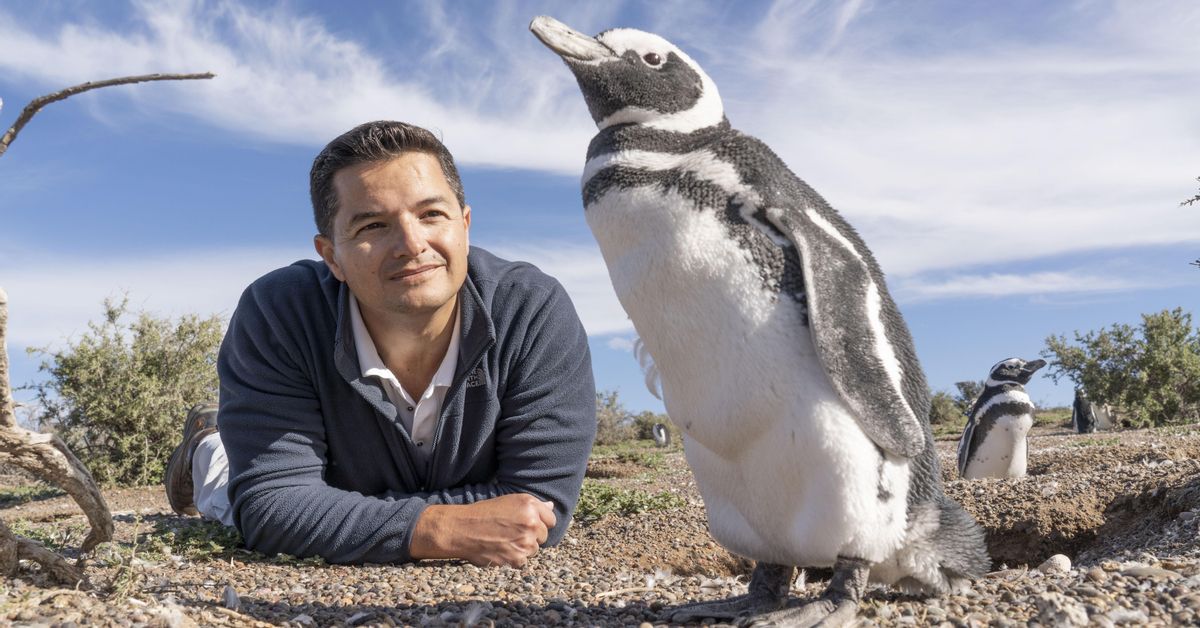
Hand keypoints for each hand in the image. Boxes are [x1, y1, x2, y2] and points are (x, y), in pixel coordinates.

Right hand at [410, 493, 555, 567]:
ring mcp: (525, 542)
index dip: (540, 522)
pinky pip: (523, 561)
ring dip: (523, 548)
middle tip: (512, 532)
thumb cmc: (484, 513)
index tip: (528, 524)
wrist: (463, 529)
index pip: (551, 520)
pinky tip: (501, 550)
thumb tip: (551, 506)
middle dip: (532, 535)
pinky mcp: (518, 559)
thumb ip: (534, 505)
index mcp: (530, 506)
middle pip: (544, 536)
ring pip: (534, 549)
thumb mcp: (509, 501)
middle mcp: (531, 523)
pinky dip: (514, 559)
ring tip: (505, 540)